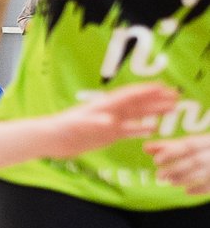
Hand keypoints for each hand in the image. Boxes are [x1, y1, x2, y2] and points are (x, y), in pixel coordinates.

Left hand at [38, 82, 177, 157]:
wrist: (50, 140)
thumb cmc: (61, 128)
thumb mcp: (78, 125)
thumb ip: (94, 123)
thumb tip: (109, 122)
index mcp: (104, 105)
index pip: (129, 96)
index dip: (146, 91)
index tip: (163, 87)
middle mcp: (110, 112)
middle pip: (138, 104)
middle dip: (156, 99)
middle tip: (176, 96)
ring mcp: (110, 123)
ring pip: (136, 116)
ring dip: (153, 112)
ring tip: (172, 109)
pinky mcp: (107, 135)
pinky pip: (128, 131)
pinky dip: (140, 129)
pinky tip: (153, 129)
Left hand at [145, 132, 209, 193]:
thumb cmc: (206, 149)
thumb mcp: (192, 144)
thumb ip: (170, 145)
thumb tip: (145, 148)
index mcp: (208, 140)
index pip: (189, 144)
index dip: (172, 152)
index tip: (156, 160)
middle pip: (196, 160)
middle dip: (176, 168)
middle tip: (159, 175)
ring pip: (204, 173)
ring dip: (185, 178)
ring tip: (170, 182)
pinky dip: (199, 189)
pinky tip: (186, 191)